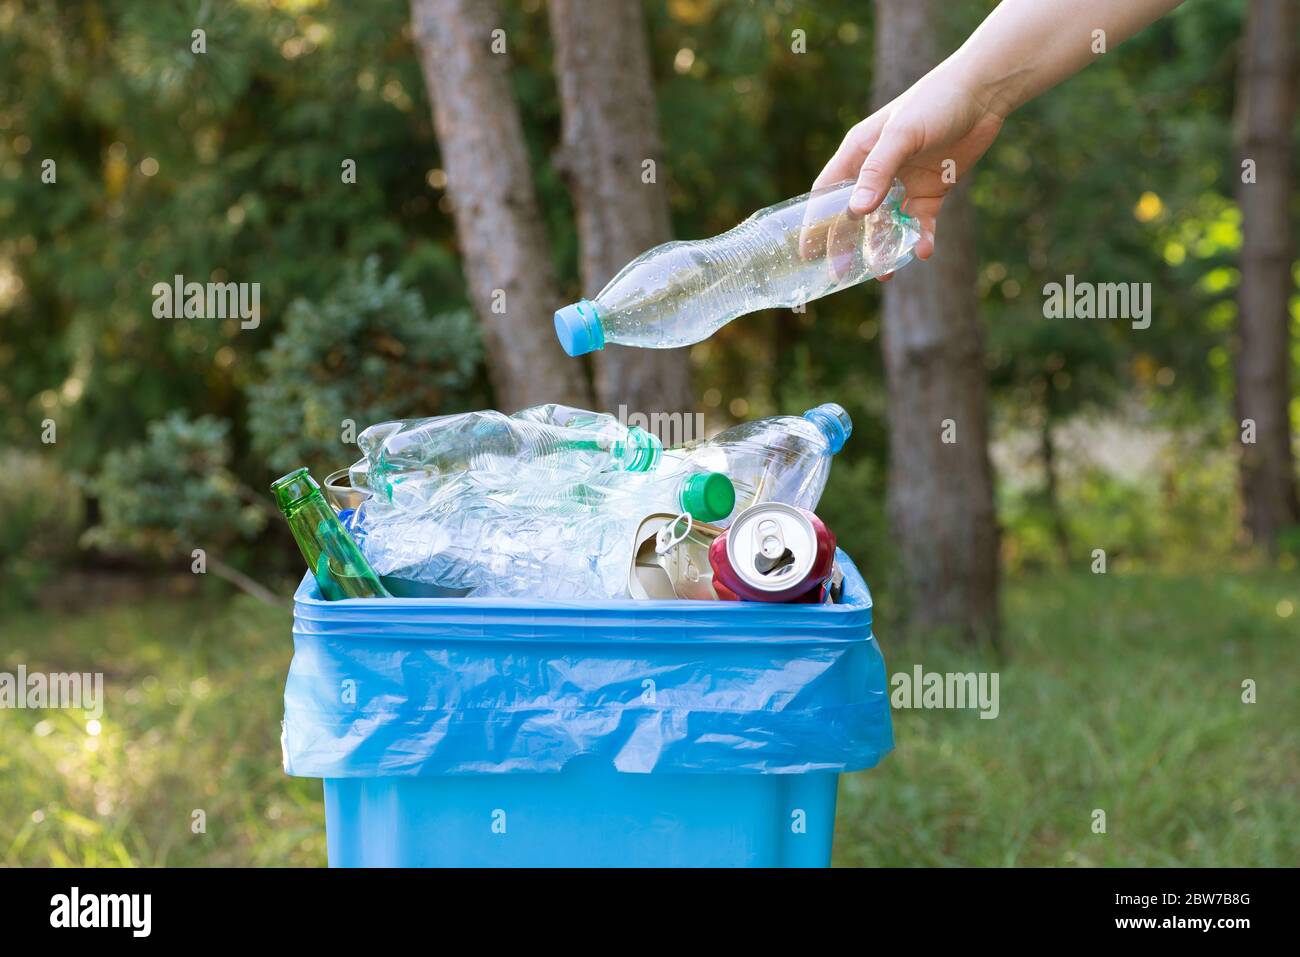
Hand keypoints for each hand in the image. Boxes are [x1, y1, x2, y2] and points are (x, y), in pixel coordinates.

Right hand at [813, 61, 1005, 266]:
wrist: (984, 93)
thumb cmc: (935, 101)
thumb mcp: (902, 134)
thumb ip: (878, 171)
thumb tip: (855, 211)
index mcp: (859, 153)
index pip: (828, 193)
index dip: (815, 222)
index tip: (806, 252)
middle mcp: (878, 171)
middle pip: (854, 216)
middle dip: (847, 246)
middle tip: (841, 275)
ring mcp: (904, 183)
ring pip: (887, 225)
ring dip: (884, 249)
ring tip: (885, 274)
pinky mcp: (931, 191)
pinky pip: (921, 222)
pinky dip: (920, 238)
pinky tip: (923, 250)